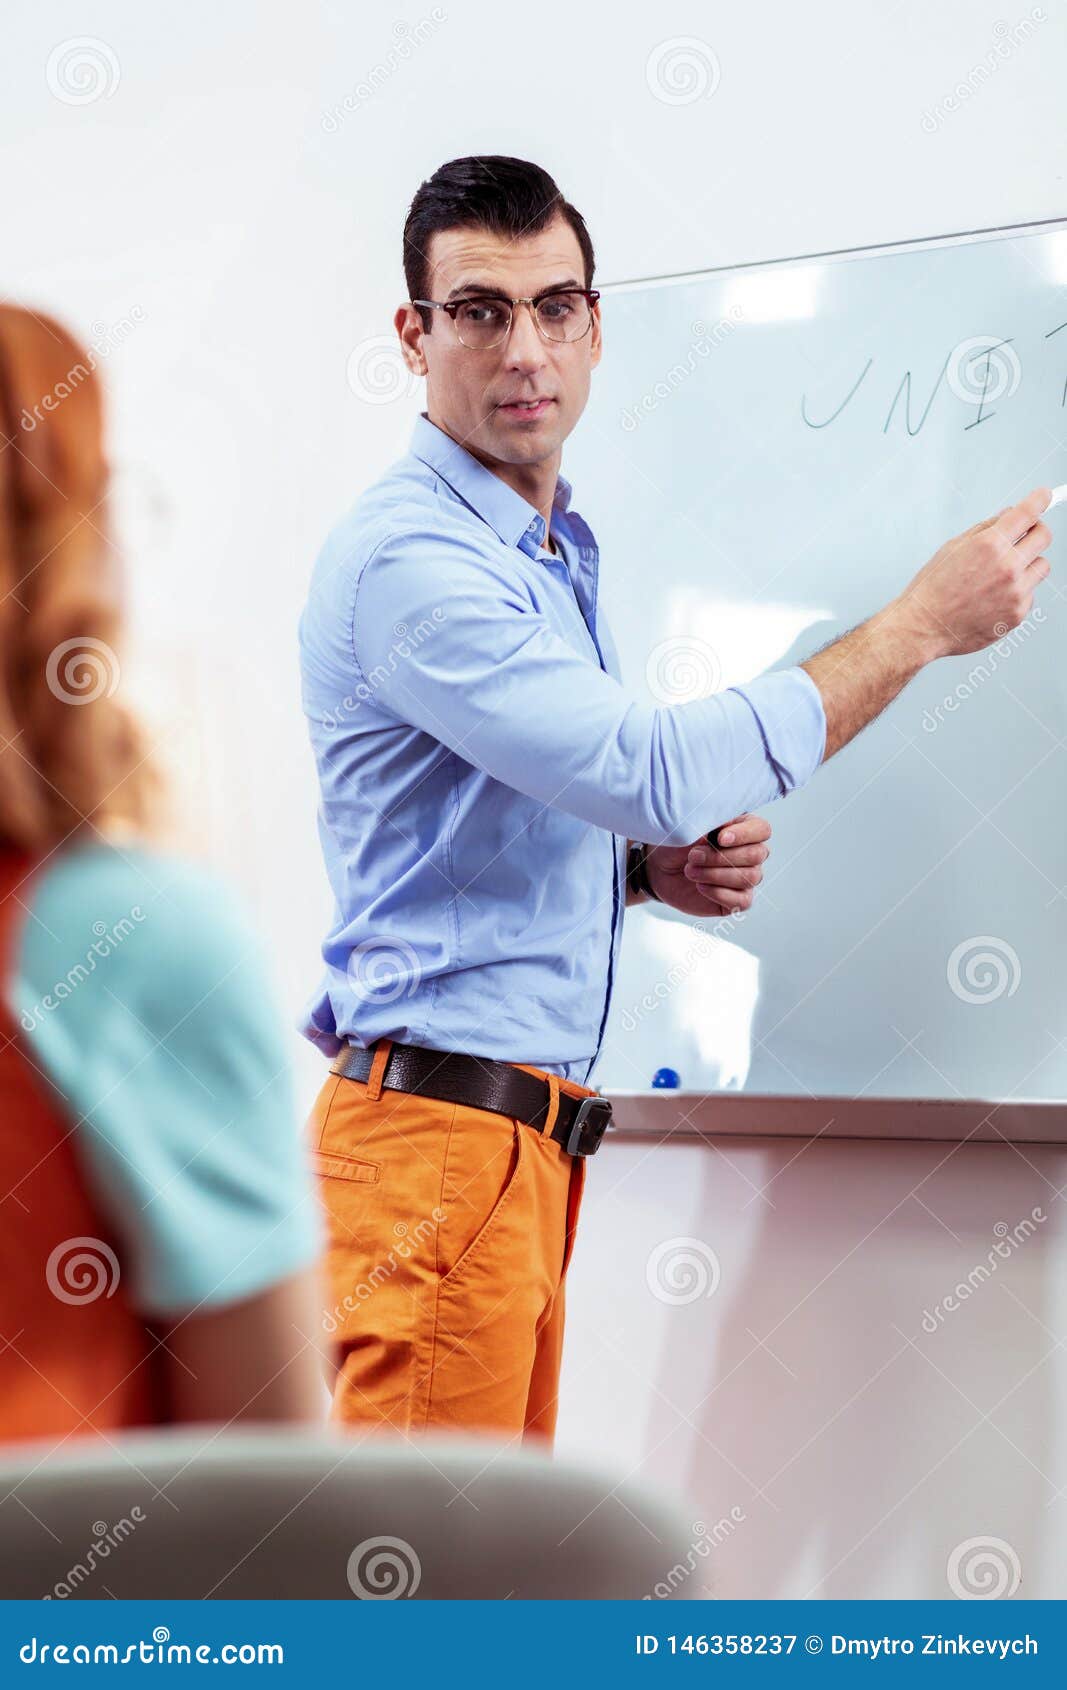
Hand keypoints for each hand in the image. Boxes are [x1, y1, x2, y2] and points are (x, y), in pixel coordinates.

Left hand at [645, 813, 770, 917]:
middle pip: (757, 855)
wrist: (660, 869)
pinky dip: (719, 893)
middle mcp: (750, 853)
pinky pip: (743, 900)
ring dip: (716, 874)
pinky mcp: (737, 899)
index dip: (744, 834)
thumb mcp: (690, 828)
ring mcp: (745, 877)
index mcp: (743, 829)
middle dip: (721, 857)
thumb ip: (710, 823)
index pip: (762, 829)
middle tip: (693, 856)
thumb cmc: (677, 844)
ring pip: (750, 877)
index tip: (719, 838)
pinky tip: (700, 886)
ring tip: (690, 871)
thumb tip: (728, 823)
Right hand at [893, 487, 1051, 660]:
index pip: (1028, 513)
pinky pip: (1030, 593)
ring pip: (1042, 566)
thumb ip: (985, 529)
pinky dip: (1017, 591)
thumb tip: (1009, 516)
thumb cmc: (932, 589)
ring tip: (1003, 573)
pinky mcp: (1018, 614)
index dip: (1039, 499)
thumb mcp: (953, 548)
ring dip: (1028, 563)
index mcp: (989, 545)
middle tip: (1025, 534)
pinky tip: (994, 596)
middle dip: (1035, 531)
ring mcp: (1015, 592)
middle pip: (1044, 537)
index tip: (1043, 496)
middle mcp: (1007, 567)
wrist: (923, 627)